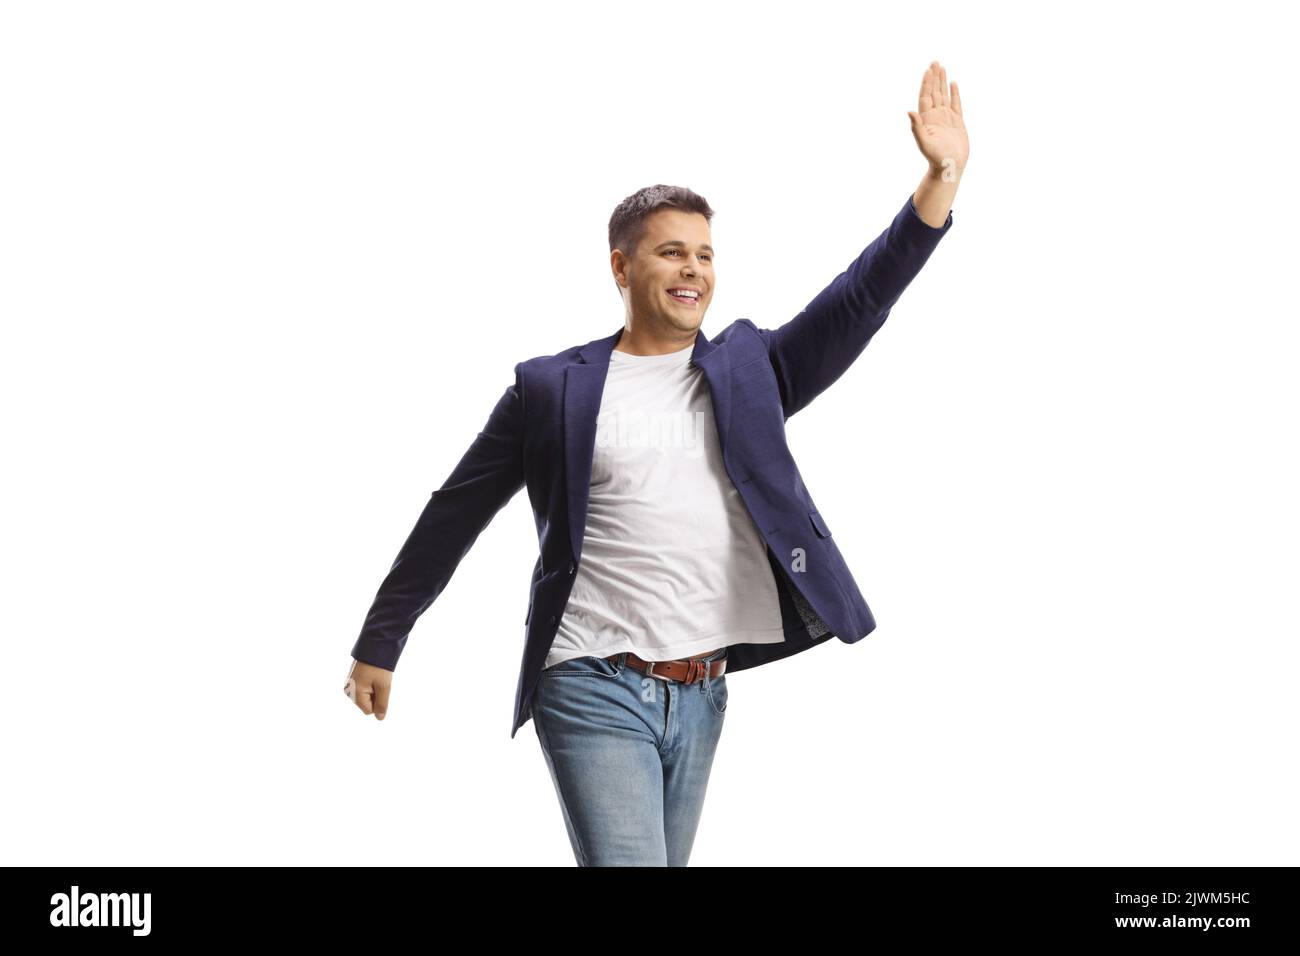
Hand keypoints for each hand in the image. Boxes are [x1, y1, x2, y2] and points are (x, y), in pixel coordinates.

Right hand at [344, 658, 391, 719]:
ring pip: (365, 697)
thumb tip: (379, 718)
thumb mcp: (384, 686)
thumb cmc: (380, 666)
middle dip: (375, 695)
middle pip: (366, 704)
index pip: (369, 710)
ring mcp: (349, 684)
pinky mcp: (352, 679)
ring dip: (373, 690)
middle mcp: (348, 690)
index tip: (379, 686)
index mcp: (354, 693)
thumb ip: (382, 704)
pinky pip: (363, 689)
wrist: (375, 645)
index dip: (378, 701)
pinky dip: (370, 684)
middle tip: (377, 680)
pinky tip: (371, 674)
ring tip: (374, 676)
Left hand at [907, 61, 967, 179]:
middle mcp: (935, 116)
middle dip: (934, 77)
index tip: (928, 70)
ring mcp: (946, 118)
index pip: (925, 97)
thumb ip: (916, 127)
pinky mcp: (957, 122)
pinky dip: (955, 93)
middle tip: (934, 62)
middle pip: (934, 92)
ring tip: (942, 67)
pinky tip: (953, 83)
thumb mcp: (924, 143)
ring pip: (944, 95)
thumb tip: (909, 111)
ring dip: (942, 82)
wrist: (950, 167)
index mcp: (927, 119)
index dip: (926, 83)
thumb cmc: (936, 158)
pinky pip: (956, 104)